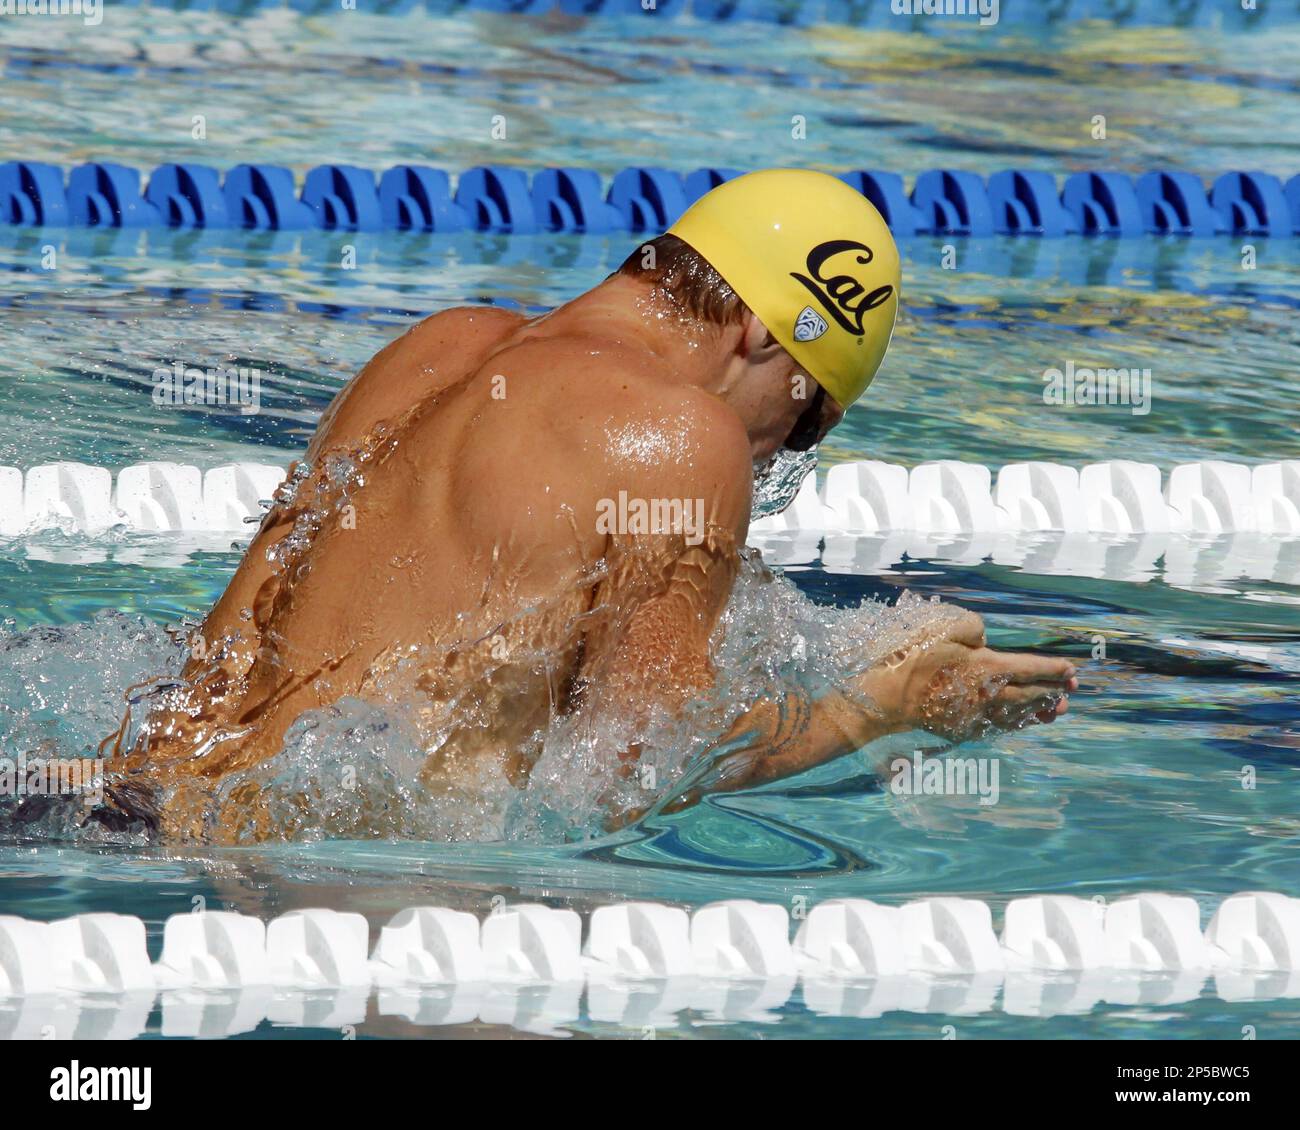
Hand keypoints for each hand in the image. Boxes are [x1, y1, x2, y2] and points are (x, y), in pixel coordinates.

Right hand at [858, 610, 1076, 742]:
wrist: (888, 698)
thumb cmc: (913, 660)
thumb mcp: (941, 630)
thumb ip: (971, 628)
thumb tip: (985, 637)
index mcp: (987, 668)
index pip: (1031, 668)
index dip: (1054, 669)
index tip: (1071, 669)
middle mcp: (990, 696)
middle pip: (1032, 694)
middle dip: (1054, 690)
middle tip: (1073, 688)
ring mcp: (979, 717)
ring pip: (1020, 714)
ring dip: (1041, 710)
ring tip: (1058, 708)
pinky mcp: (966, 731)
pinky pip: (1001, 726)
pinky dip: (1018, 722)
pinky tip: (1023, 719)